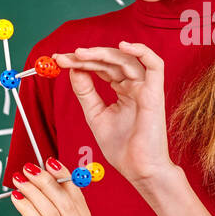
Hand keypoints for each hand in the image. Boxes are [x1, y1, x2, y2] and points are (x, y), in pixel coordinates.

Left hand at [2, 158, 96, 215]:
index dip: (64, 179)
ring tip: (19, 182)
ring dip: (33, 193)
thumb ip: (53, 214)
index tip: (49, 164)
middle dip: (46, 182)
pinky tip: (16, 199)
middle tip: (29, 170)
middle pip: (65, 205)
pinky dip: (25, 209)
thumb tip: (46, 178)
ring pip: (50, 214)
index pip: (78, 202)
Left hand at [55, 42, 175, 186]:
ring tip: (80, 53)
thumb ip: (86, 93)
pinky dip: (142, 51)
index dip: (80, 62)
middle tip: (63, 57)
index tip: (59, 60)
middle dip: (85, 57)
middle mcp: (134, 86)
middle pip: (110, 61)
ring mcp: (145, 88)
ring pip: (126, 60)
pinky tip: (123, 45)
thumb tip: (74, 70)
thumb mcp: (95, 115)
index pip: (101, 68)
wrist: (139, 170)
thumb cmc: (122, 148)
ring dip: (101, 54)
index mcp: (122, 91)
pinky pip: (155, 65)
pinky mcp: (155, 94)